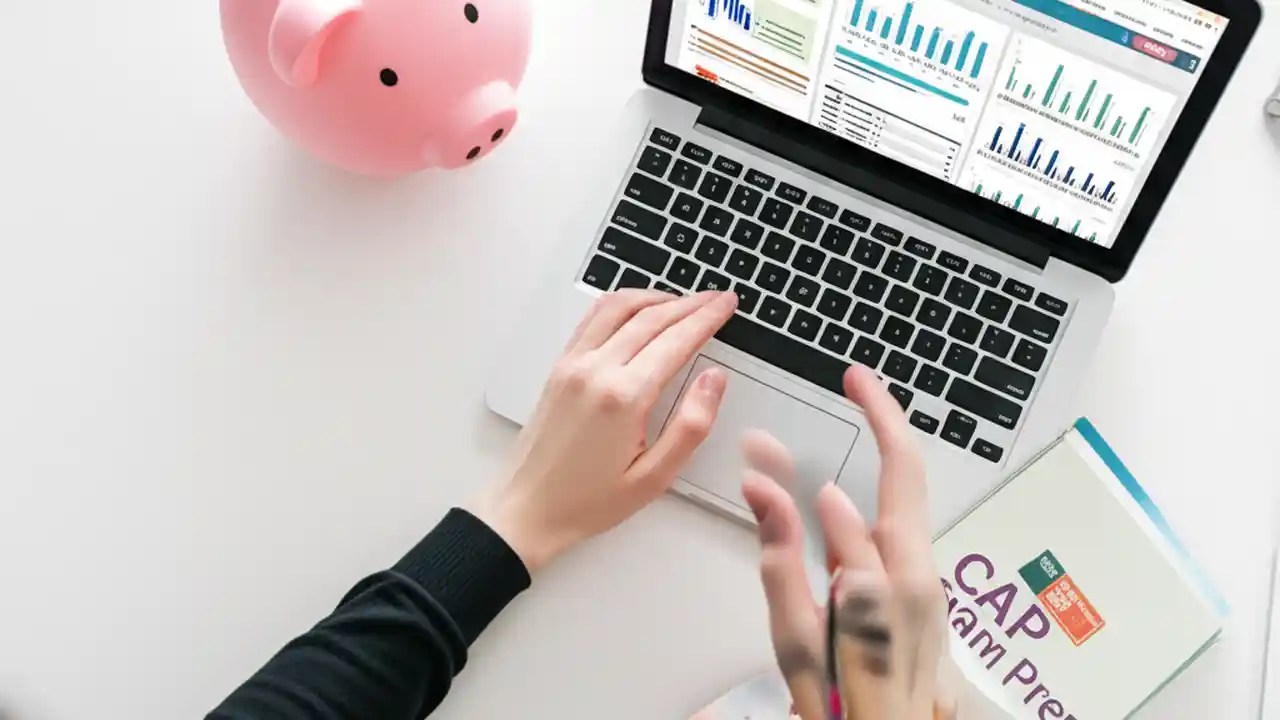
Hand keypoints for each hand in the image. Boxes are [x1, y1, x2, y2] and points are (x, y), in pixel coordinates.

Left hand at [475, 289, 737, 571]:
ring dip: (655, 297)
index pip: (676, 340)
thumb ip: (691, 425)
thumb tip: (714, 380)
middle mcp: (595, 371)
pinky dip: (622, 304)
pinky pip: (593, 319)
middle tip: (717, 298)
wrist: (527, 509)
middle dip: (690, 303)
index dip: (707, 317)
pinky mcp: (559, 367)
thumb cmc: (586, 501)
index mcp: (623, 398)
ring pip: (619, 307)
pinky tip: (638, 309)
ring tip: (683, 301)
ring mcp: (572, 365)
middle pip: (651, 317)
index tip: (727, 304)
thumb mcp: (654, 478)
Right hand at [742, 365, 951, 719]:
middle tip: (856, 377)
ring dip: (883, 452)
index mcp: (888, 584)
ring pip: (911, 498)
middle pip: (910, 474)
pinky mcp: (927, 591)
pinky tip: (871, 472)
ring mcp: (932, 583)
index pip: (847, 498)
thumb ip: (783, 561)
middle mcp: (922, 575)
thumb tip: (774, 492)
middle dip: (884, 416)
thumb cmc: (840, 704)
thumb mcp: (794, 639)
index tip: (761, 444)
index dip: (797, 464)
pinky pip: (909, 525)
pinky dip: (885, 491)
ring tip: (863, 406)